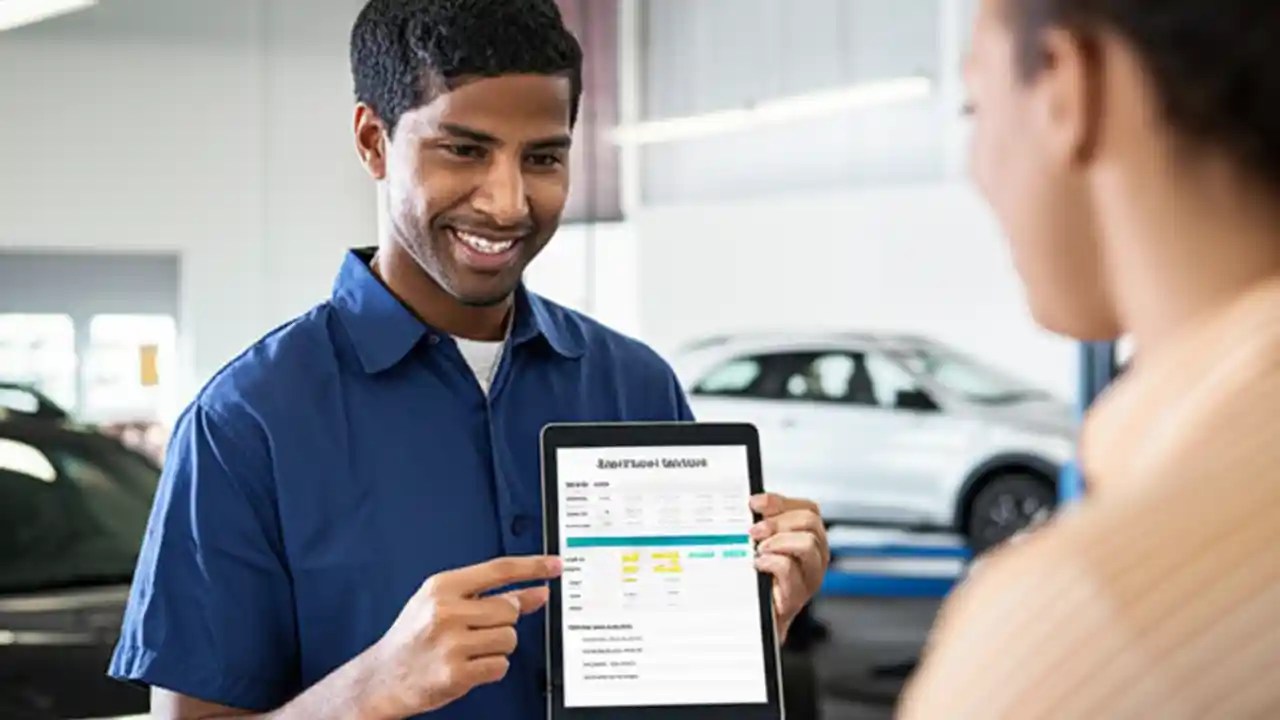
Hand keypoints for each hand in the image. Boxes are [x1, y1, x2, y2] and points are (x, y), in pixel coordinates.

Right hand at [365, 555, 562, 717]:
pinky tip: (468, 666)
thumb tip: (537, 591)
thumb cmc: (415, 637)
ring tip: (469, 649)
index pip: (499, 570)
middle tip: (477, 631)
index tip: (555, 566)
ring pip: (509, 639)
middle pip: (510, 609)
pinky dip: (491, 669)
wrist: (383, 677)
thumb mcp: (445, 604)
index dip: (533, 567)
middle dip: (503, 622)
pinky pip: (500, 666)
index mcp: (442, 587)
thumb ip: (492, 596)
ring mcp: (450, 643)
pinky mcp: (456, 674)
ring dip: (497, 647)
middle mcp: (445, 611)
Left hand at [748, 493, 828, 641]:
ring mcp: (808, 578)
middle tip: (755, 530)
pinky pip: (789, 569)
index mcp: (810, 541)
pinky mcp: (795, 597)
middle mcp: (814, 558)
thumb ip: (764, 526)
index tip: (754, 503)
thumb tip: (752, 505)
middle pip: (810, 521)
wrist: (754, 623)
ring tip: (759, 549)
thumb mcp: (763, 547)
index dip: (781, 502)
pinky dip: (771, 561)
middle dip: (778, 520)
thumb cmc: (759, 582)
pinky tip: (758, 565)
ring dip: (778, 540)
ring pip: (808, 544)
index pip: (808, 509)